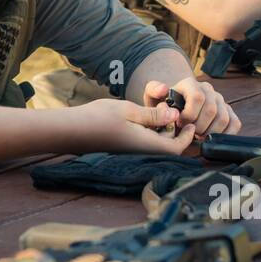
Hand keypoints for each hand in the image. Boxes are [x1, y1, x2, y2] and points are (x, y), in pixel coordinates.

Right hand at [72, 98, 196, 155]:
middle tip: (169, 109)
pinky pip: (143, 143)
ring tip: (156, 110)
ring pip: (155, 144)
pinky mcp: (124, 150)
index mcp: (147, 144)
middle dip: (173, 129)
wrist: (71, 130)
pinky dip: (148, 132)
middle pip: (168, 146)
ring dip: (160, 130)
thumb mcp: (129, 110)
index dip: (187, 137)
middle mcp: (141, 152)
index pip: (177, 148)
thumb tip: (175, 115)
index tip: (189, 123)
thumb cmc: (98, 118)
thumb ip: (153, 114)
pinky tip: (142, 118)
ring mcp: (132, 153)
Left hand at [146, 77, 241, 136]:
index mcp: (190, 84)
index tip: (180, 124)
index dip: (189, 115)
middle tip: (189, 134)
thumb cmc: (163, 105)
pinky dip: (225, 134)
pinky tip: (211, 139)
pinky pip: (235, 123)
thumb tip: (164, 89)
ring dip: (210, 132)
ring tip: (198, 137)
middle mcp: (208, 90)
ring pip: (224, 118)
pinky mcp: (228, 112)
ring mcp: (220, 101)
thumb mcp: (153, 97)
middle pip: (212, 110)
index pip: (198, 97)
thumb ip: (153, 91)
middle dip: (198, 127)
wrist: (175, 108)